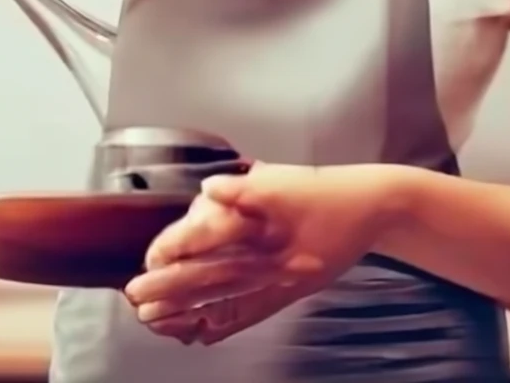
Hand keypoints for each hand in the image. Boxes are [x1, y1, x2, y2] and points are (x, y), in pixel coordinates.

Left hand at [124, 162, 387, 343]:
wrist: (373, 208)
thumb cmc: (323, 188)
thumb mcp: (281, 176)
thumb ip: (241, 187)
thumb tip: (206, 193)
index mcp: (272, 210)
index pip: (220, 228)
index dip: (184, 242)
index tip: (154, 253)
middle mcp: (277, 246)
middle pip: (217, 270)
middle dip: (172, 285)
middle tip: (136, 294)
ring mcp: (285, 273)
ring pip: (229, 295)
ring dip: (187, 308)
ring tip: (152, 317)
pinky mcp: (292, 290)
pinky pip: (251, 312)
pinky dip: (221, 323)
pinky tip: (195, 332)